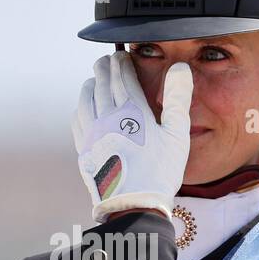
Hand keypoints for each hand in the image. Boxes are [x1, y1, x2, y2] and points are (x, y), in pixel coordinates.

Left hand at [72, 50, 192, 222]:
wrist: (133, 204)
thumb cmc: (161, 171)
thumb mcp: (177, 135)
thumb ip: (178, 99)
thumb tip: (180, 68)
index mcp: (132, 112)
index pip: (122, 77)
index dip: (121, 63)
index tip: (121, 55)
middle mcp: (107, 118)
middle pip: (101, 84)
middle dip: (104, 68)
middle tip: (106, 60)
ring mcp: (92, 134)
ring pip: (85, 99)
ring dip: (90, 85)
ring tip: (94, 80)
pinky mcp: (84, 150)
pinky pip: (78, 120)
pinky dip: (81, 108)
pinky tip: (85, 109)